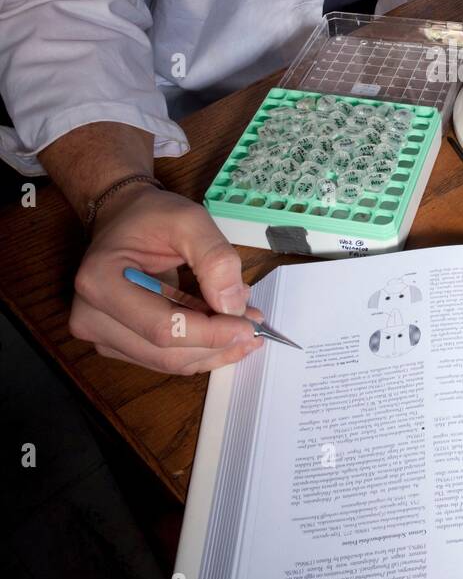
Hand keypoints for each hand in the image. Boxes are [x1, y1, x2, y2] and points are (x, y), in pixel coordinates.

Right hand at [69, 183, 264, 374]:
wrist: (122, 217)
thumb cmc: (151, 216)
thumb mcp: (190, 220)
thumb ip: (215, 259)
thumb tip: (233, 306)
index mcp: (99, 281)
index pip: (162, 327)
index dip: (210, 333)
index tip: (249, 325)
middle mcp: (90, 316)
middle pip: (165, 352)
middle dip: (217, 344)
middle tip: (256, 325)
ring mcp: (99, 334)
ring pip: (168, 362)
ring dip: (213, 350)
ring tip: (245, 324)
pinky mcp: (115, 343)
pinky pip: (164, 359)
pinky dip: (200, 349)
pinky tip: (224, 331)